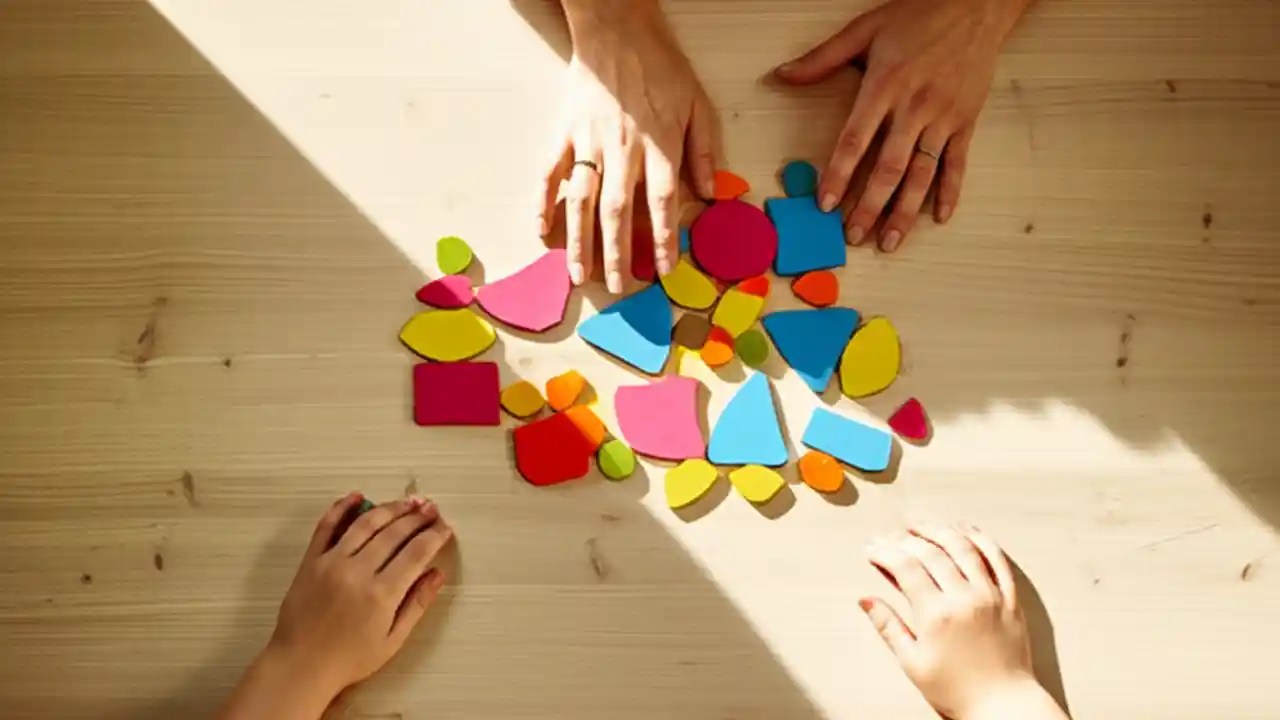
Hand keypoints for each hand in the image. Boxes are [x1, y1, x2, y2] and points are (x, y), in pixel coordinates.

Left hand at [218, 494, 453, 719]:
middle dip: (417, 517)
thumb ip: (416, 604)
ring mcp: (331, 562)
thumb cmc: (350, 659)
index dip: (434, 536)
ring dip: (390, 508)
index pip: (416, 553)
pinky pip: (326, 526)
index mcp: (381, 594)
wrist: (301, 665)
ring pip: (365, 524)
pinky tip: (358, 496)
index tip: (446, 528)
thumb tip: (437, 573)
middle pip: (394, 533)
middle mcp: (357, 571)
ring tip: (408, 501)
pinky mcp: (311, 561)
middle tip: (432, 508)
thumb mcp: (392, 640)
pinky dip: (342, 508)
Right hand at [539, 0, 716, 292]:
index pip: (662, 203)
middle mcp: (622, 149)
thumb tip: (710, 193)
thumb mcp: (698, 104)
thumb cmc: (661, 66)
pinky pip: (550, 171)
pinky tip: (540, 230)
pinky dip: (542, 201)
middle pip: (619, 213)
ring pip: (582, 200)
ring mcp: (588, 141)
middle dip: (618, 255)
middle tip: (617, 288)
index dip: (665, 240)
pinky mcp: (564, 131)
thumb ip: (704, 151)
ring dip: (580, 242)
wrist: (617, 27)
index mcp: (659, 145)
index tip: (664, 271)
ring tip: (578, 276)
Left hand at [775, 0, 1029, 251]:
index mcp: (885, 86)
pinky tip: (938, 217)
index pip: (856, 140)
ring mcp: (943, 117)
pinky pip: (957, 163)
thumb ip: (822, 58)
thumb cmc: (918, 16)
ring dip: (906, 211)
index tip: (825, 203)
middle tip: (853, 235)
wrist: (977, 5)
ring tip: (890, 241)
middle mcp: (915, 107)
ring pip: (922, 173)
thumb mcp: (865, 29)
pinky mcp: (966, 121)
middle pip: (889, 167)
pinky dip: (949, 191)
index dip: (840, 174)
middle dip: (870, 206)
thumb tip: (782, 74)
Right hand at [861, 524, 1066, 719]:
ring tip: (921, 524)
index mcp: (936, 615)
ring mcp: (990, 595)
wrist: (1004, 705)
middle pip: (931, 551)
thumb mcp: (912, 663)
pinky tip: (964, 530)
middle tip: (889, 536)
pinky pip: (996, 559)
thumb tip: (866, 600)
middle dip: (905, 538)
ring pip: (963, 547)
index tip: (872, 550)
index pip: (905, 567)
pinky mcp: (1010, 598)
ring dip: (939, 529)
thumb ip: (888, 626)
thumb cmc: (958, 691)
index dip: (884, 552)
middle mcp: (965, 598)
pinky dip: (979, 539)